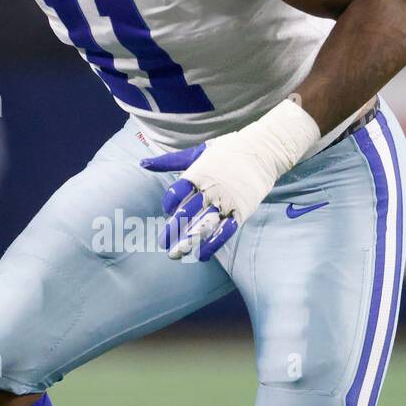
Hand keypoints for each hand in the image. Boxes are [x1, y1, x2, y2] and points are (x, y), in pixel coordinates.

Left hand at [141, 131, 275, 261]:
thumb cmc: (228, 151)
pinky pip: (226, 230)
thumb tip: (142, 164)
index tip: (167, 210)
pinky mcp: (241, 210)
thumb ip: (170, 161)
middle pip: (187, 212)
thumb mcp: (197, 152)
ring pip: (204, 224)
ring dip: (189, 241)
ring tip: (176, 254)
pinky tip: (201, 255)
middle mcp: (210, 188)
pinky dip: (213, 244)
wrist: (263, 150)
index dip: (170, 202)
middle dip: (173, 229)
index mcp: (198, 173)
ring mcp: (226, 200)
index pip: (177, 191)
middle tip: (163, 244)